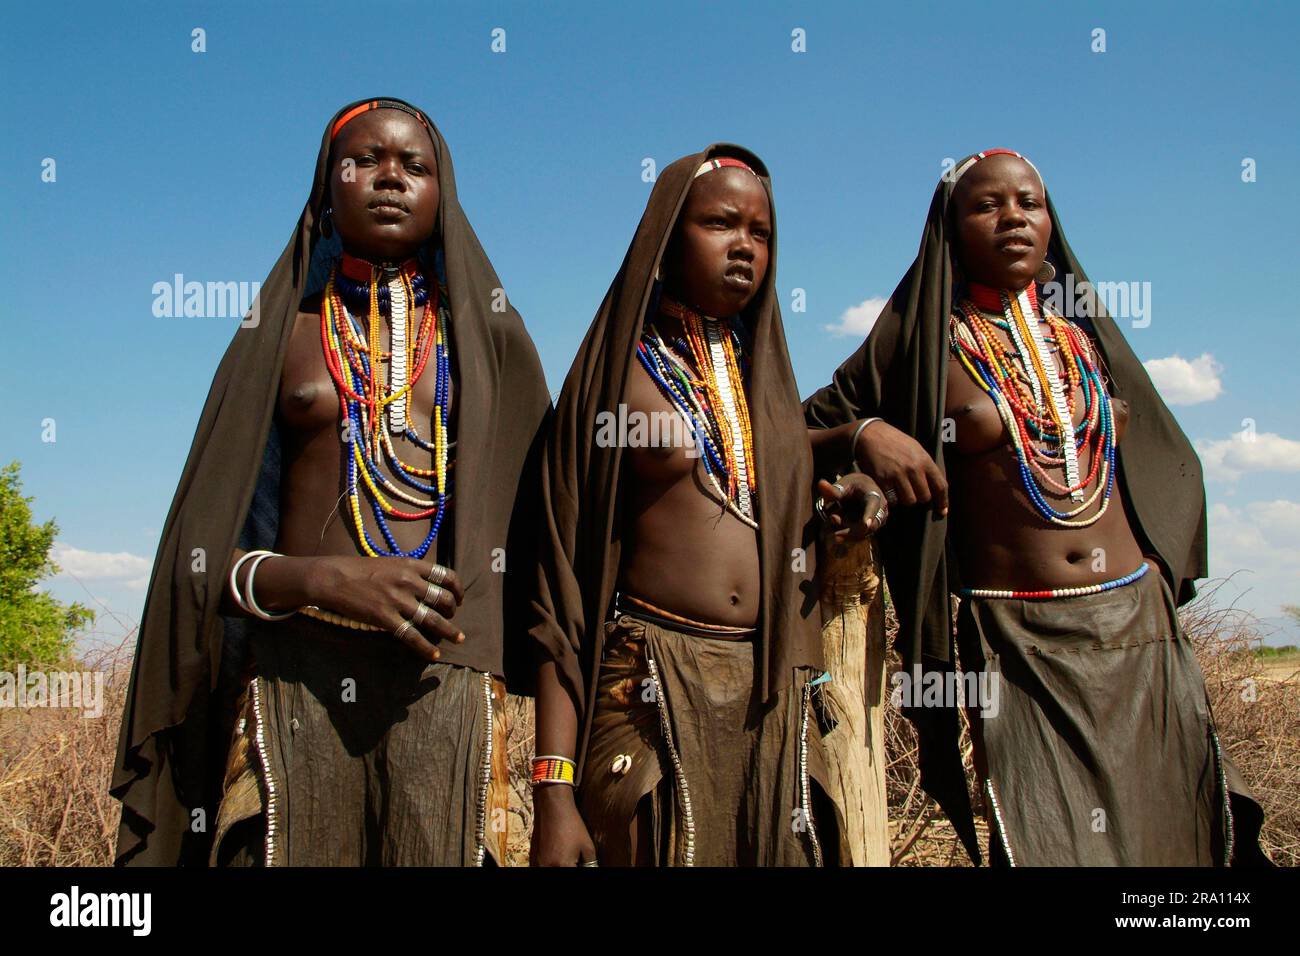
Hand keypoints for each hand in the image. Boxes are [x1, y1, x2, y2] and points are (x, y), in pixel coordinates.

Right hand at [307, 555, 464, 662]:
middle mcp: (408, 581)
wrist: (334, 578)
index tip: (459, 598)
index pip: (446, 575)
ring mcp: (398, 600)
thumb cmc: (360, 570)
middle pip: (443, 598)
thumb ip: (410, 571)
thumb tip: (427, 583)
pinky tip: (435, 654)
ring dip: (449, 630)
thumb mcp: (391, 562)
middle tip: (452, 617)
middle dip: (453, 610)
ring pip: (433, 618)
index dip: (457, 589)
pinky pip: (412, 636)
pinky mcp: (386, 618)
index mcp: (411, 565)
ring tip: (459, 638)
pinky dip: (426, 647)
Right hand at [530, 784, 597, 866]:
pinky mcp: (532, 858)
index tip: (581, 864)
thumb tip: (591, 869)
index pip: (575, 874)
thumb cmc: (571, 825)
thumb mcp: (587, 845)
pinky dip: (549, 865)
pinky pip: (541, 867)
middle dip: (569, 867)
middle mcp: (547, 867)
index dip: (579, 867)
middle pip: (561, 871)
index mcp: (563, 866)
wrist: (552, 808)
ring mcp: (537, 863)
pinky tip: (556, 857)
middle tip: (575, 860)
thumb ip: (590, 863)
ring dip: (558, 866)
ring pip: (550, 871)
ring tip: (566, 858)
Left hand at [816, 476, 887, 538]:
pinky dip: (847, 534)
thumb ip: (833, 489)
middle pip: (868, 526)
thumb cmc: (852, 484)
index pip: (873, 505)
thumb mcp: (843, 484)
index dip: (870, 514)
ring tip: (832, 520)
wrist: (863, 488)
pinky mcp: (872, 528)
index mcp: (874, 495)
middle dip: (850, 531)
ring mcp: (878, 520)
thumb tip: (821, 484)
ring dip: (847, 532)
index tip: (866, 524)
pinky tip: (836, 528)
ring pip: (863, 533)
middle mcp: (880, 509)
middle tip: (833, 532)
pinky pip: (860, 535)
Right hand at [852, 420, 948, 516]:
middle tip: (911, 491)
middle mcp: (913, 468)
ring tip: (899, 490)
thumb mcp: (916, 449)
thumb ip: (926, 466)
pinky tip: (888, 490)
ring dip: (905, 499)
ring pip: (909, 501)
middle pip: (924, 497)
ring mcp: (898, 475)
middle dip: (919, 497)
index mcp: (924, 460)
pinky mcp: (883, 480)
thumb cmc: (895, 442)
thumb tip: (936, 488)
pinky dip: (891, 499)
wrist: (871, 434)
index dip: (943, 501)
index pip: (940, 486)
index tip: (942, 512)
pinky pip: (892, 500)